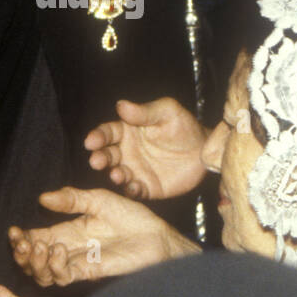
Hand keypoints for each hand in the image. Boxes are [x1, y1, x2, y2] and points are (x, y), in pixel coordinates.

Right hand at [9, 186, 198, 287]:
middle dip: (22, 252)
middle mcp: (70, 249)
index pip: (37, 237)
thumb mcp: (98, 199)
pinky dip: (53, 267)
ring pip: (44, 273)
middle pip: (35, 259)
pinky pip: (63, 277)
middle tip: (20, 242)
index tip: (14, 231)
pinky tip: (56, 250)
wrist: (157, 238)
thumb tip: (42, 198)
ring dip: (34, 261)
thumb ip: (71, 199)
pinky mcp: (89, 272)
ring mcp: (78, 262)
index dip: (22, 238)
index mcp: (69, 231)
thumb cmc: (132, 217)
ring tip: (37, 246)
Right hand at [85, 97, 207, 199]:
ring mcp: (135, 170)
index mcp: (127, 130)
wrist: (204, 150)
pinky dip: (132, 191)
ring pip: (118, 174)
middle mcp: (126, 151)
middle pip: (107, 154)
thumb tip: (120, 105)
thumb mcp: (167, 111)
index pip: (107, 132)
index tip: (91, 141)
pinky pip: (136, 191)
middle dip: (100, 158)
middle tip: (96, 161)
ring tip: (117, 175)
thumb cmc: (184, 125)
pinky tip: (134, 187)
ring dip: (114, 175)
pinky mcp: (147, 188)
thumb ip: (144, 111)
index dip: (98, 136)